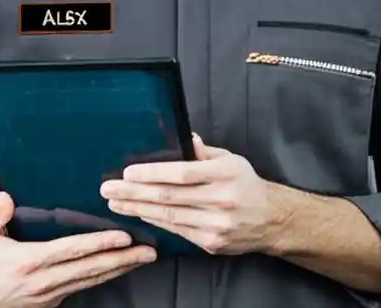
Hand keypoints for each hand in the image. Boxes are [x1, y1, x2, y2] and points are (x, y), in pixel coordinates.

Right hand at [0, 191, 156, 307]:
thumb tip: (7, 197)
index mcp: (28, 262)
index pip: (72, 251)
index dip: (100, 244)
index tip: (124, 238)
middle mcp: (42, 283)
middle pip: (90, 270)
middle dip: (123, 260)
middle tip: (149, 251)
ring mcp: (46, 297)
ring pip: (89, 282)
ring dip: (117, 270)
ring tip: (142, 259)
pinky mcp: (46, 304)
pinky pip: (79, 289)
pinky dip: (99, 279)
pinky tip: (114, 270)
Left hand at [99, 133, 281, 255]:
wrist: (272, 220)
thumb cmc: (245, 184)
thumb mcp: (231, 160)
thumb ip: (204, 152)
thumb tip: (184, 137)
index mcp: (224, 174)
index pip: (182, 173)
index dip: (152, 173)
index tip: (128, 173)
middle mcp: (221, 200)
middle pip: (169, 196)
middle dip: (134, 193)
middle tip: (108, 189)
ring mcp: (216, 224)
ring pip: (169, 216)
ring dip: (138, 209)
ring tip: (115, 203)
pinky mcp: (212, 243)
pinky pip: (176, 231)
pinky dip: (154, 222)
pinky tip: (138, 214)